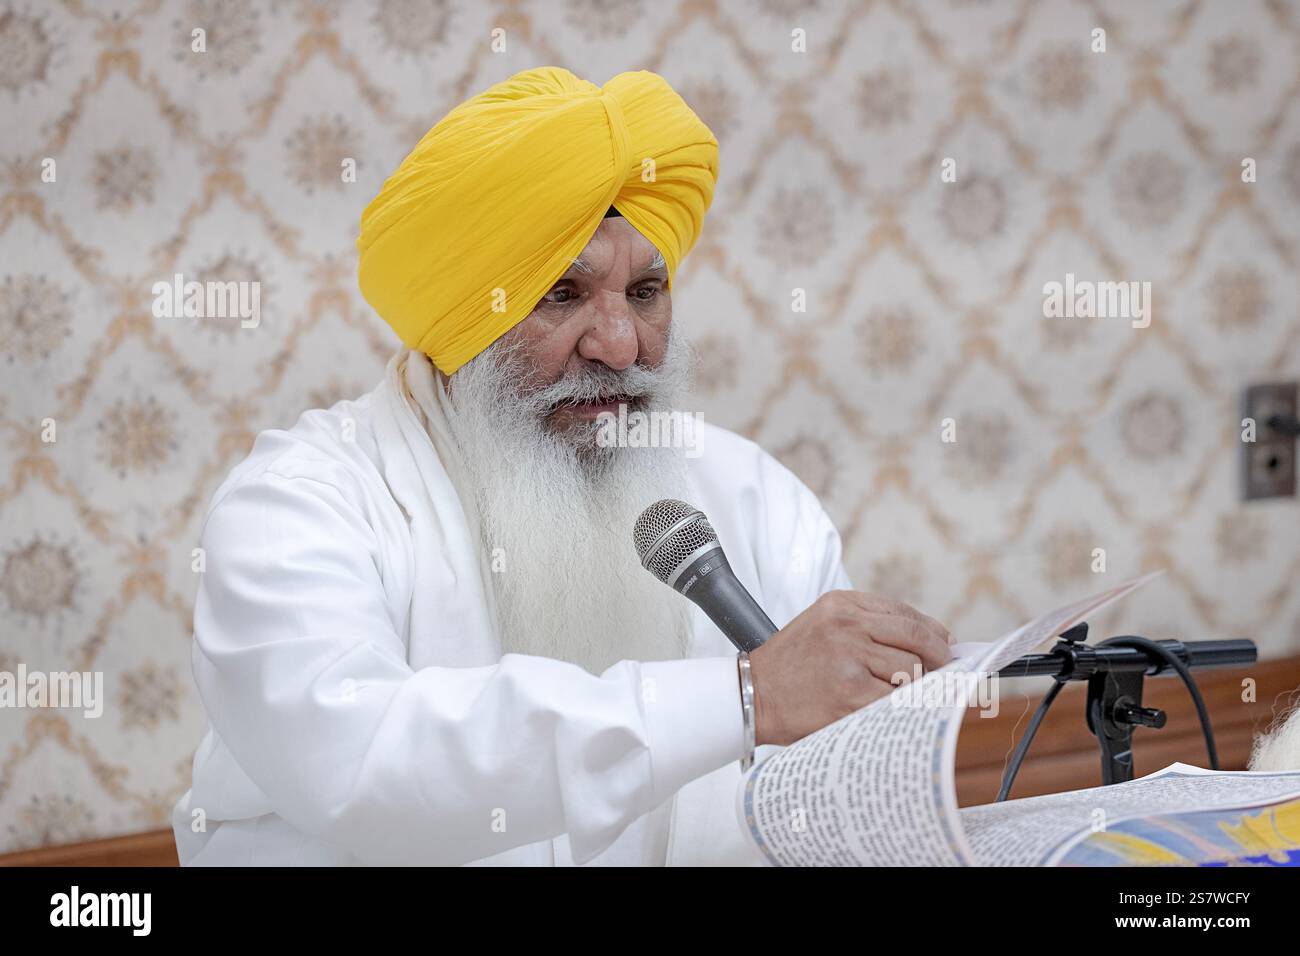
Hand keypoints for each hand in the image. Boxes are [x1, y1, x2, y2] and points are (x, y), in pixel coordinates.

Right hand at [747, 590, 951, 746]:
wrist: (752, 694)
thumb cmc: (790, 666)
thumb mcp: (821, 625)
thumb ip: (866, 624)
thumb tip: (928, 640)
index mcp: (840, 604)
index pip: (902, 613)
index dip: (931, 631)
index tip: (943, 644)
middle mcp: (845, 625)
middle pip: (914, 637)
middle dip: (937, 656)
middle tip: (945, 671)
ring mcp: (848, 658)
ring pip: (910, 669)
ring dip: (916, 684)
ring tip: (909, 693)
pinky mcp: (850, 693)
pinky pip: (896, 699)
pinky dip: (903, 707)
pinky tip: (897, 710)